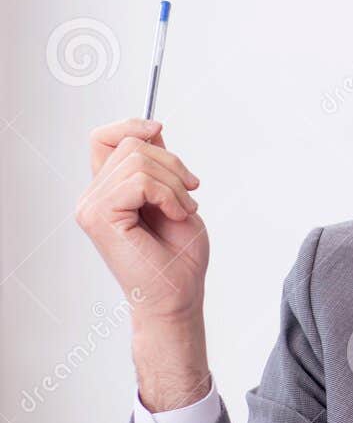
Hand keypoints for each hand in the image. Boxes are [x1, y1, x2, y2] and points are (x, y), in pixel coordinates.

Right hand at [76, 117, 207, 323]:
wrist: (178, 296)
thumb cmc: (177, 258)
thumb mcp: (173, 196)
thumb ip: (157, 164)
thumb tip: (151, 128)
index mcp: (107, 191)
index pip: (103, 137)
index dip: (131, 125)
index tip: (159, 129)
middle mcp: (92, 197)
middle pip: (129, 144)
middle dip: (172, 163)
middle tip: (190, 194)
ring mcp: (91, 207)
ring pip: (137, 159)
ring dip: (174, 183)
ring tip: (183, 210)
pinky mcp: (99, 217)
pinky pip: (138, 181)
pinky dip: (167, 194)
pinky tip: (175, 215)